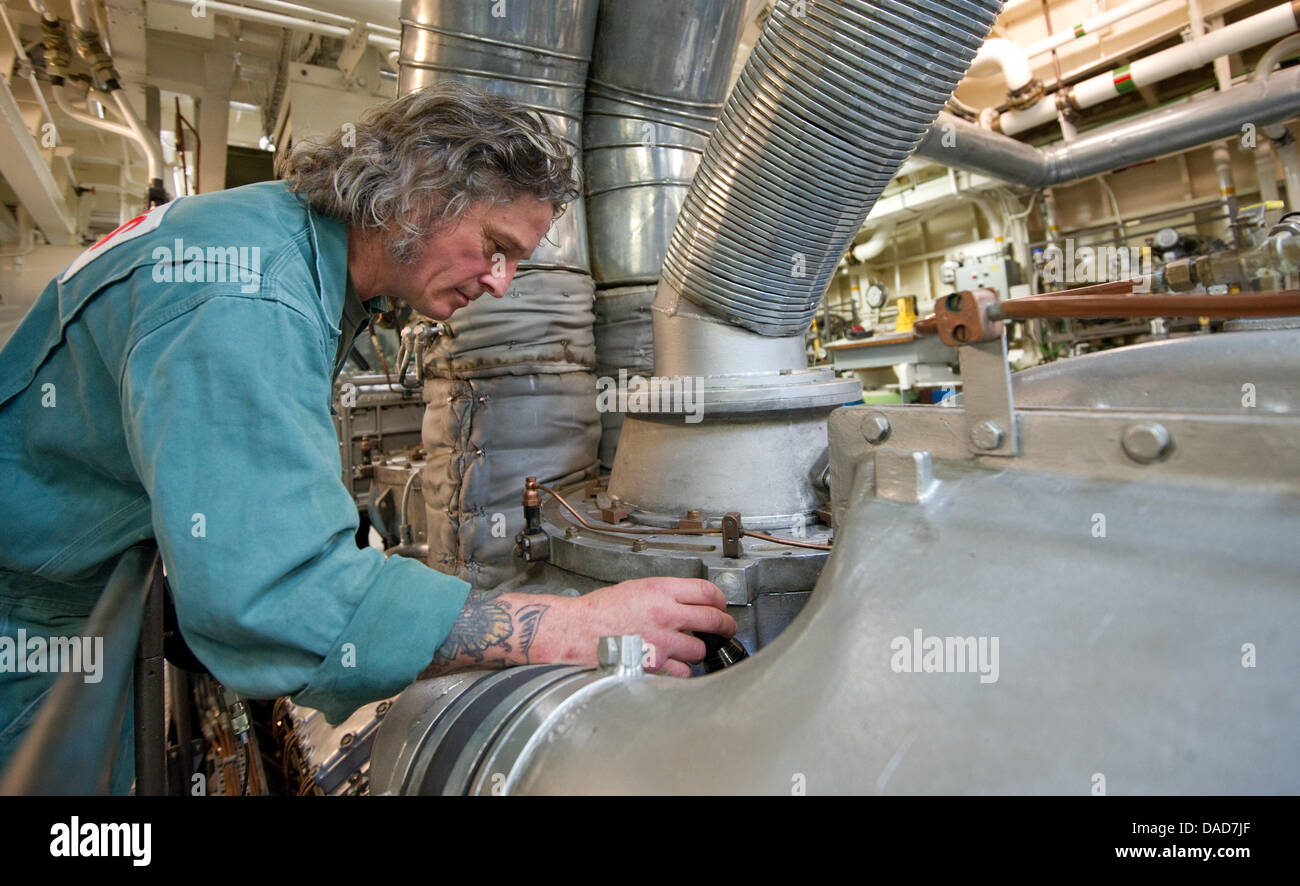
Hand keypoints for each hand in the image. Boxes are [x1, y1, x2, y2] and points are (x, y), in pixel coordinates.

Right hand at [537, 578, 735, 677]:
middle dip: (725, 626)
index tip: (721, 606)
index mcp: (660, 591)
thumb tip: (688, 600)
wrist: (575, 632)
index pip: (708, 592)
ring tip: (686, 648)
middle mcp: (665, 615)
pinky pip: (682, 672)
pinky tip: (671, 664)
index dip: (721, 601)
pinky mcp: (655, 666)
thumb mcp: (634, 588)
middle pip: (714, 620)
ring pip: (700, 649)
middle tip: (726, 628)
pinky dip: (680, 670)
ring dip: (696, 650)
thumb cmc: (598, 612)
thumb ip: (664, 594)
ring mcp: (662, 642)